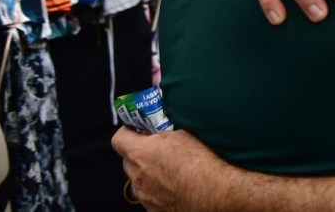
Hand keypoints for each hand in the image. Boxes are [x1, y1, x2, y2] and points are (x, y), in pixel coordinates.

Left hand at [112, 128, 230, 211]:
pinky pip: (148, 196)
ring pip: (137, 181)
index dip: (126, 132)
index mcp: (140, 153)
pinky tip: (174, 186)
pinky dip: (156, 190)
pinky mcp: (153, 210)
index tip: (136, 130)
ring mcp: (144, 196)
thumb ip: (163, 133)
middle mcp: (137, 177)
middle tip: (155, 150)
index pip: (118, 139)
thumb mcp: (183, 135)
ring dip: (146, 174)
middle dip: (137, 154)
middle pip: (126, 161)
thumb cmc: (201, 162)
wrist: (216, 193)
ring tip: (167, 171)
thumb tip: (158, 131)